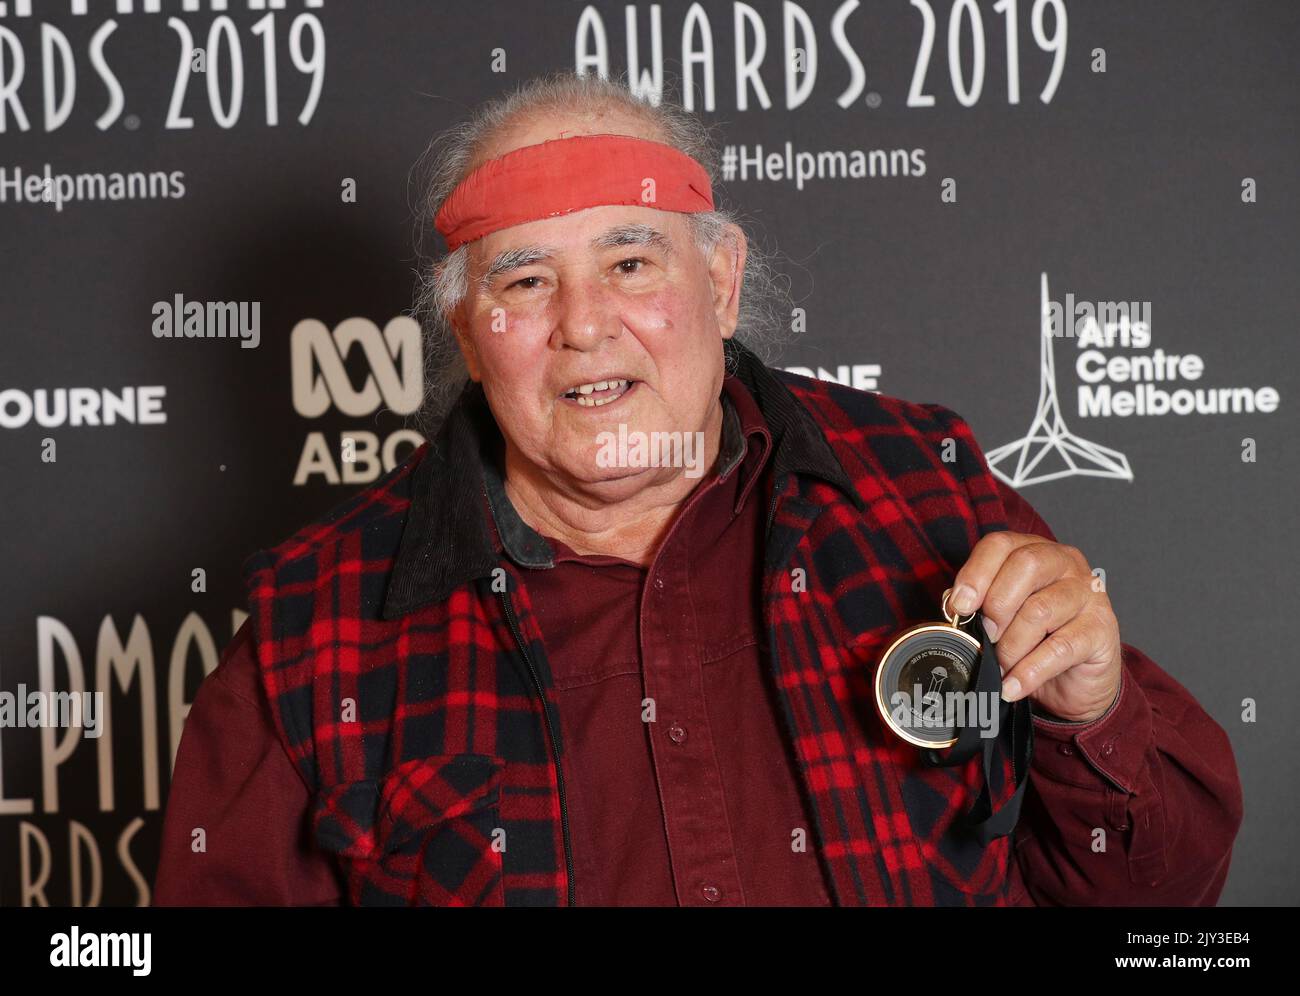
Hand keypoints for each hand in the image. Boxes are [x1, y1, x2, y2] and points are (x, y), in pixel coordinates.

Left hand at [948, 532, 1121, 723]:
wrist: (1077, 682)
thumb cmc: (1036, 641)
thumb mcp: (1004, 617)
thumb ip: (981, 604)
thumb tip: (954, 605)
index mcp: (1036, 552)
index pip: (1001, 545)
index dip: (975, 573)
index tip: (959, 606)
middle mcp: (1066, 564)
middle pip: (1026, 565)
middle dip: (996, 605)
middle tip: (986, 636)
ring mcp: (1088, 594)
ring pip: (1039, 610)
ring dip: (1011, 645)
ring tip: (1001, 666)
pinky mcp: (1101, 629)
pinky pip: (1060, 648)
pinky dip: (1029, 671)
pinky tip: (1013, 686)